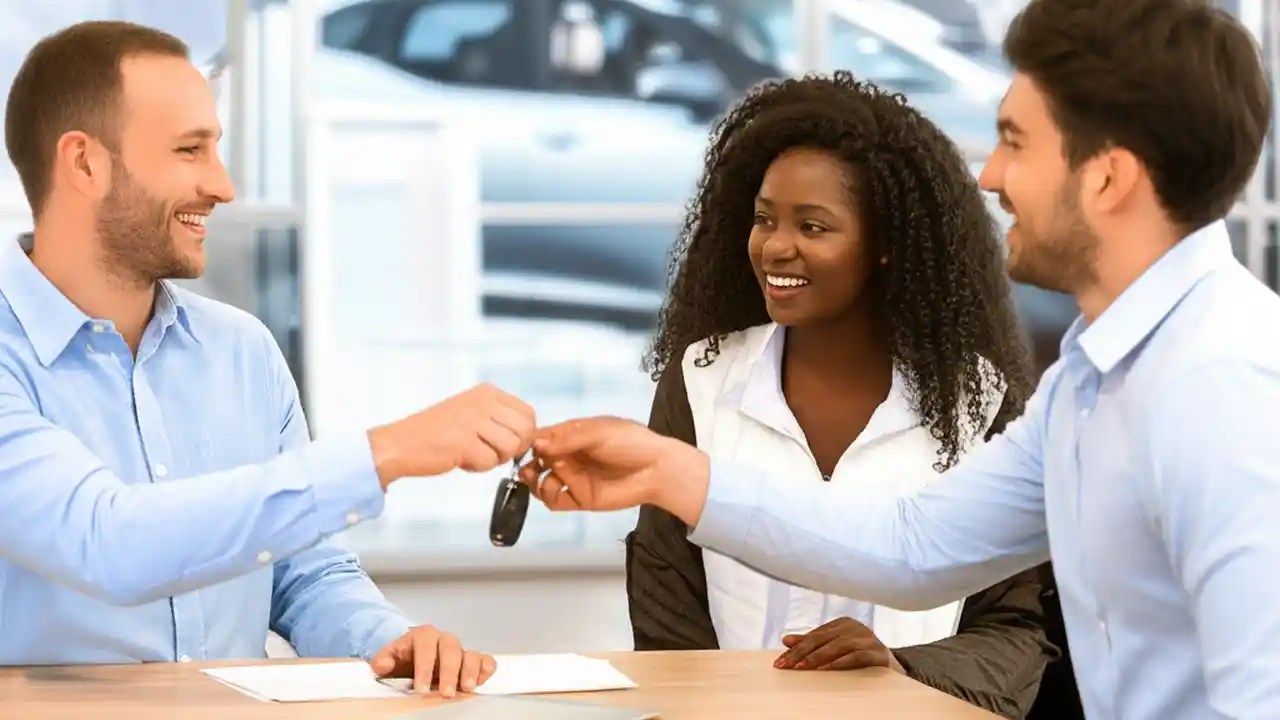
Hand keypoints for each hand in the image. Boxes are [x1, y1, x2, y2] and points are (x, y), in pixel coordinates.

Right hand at [367, 383, 534, 486]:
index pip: (527, 413)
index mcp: (487, 392)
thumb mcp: (472, 413)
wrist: (400, 444)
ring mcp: (473, 420)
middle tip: (492, 453)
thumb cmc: (437, 433)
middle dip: (514, 449)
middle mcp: (482, 401)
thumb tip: (529, 437)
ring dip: (495, 459)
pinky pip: (490, 462)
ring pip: (511, 447)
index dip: (523, 435)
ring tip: (473, 455)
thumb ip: (499, 419)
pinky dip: (477, 467)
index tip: (506, 444)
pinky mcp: (464, 441)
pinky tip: (460, 460)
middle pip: (524, 430)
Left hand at [369, 625, 496, 697]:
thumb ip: (383, 659)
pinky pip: (485, 661)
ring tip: (466, 689)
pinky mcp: (473, 661)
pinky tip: (480, 683)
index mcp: (423, 636)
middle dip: (449, 672)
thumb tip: (383, 664)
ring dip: (470, 671)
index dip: (424, 668)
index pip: (426, 648)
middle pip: (451, 649)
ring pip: (471, 654)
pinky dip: (485, 670)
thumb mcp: (389, 657)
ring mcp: (461, 650)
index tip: (420, 688)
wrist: (412, 656)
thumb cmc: (403, 658)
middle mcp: (444, 640)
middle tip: (446, 693)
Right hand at [518, 416, 709, 524]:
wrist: (656, 469)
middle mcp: (569, 456)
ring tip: (544, 479)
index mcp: (572, 435)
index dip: (529, 442)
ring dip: (536, 482)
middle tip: (527, 468)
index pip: (542, 437)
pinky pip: (555, 501)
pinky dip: (548, 498)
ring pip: (542, 483)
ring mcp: (573, 478)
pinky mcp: (580, 498)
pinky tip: (554, 491)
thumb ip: (567, 439)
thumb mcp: (598, 432)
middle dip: (527, 465)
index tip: (522, 447)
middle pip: (537, 461)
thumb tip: (537, 444)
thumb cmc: (631, 442)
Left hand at [774, 617, 904, 672]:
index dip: (796, 648)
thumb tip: (785, 639)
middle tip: (785, 665)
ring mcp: (870, 639)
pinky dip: (841, 662)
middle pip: (823, 639)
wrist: (894, 669)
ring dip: (818, 657)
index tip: (780, 662)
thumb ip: (811, 644)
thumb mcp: (834, 649)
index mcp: (843, 624)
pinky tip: (827, 669)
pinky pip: (858, 656)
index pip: (814, 636)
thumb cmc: (860, 657)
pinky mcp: (881, 654)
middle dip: (801, 652)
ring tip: (802, 667)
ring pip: (839, 645)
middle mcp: (856, 628)